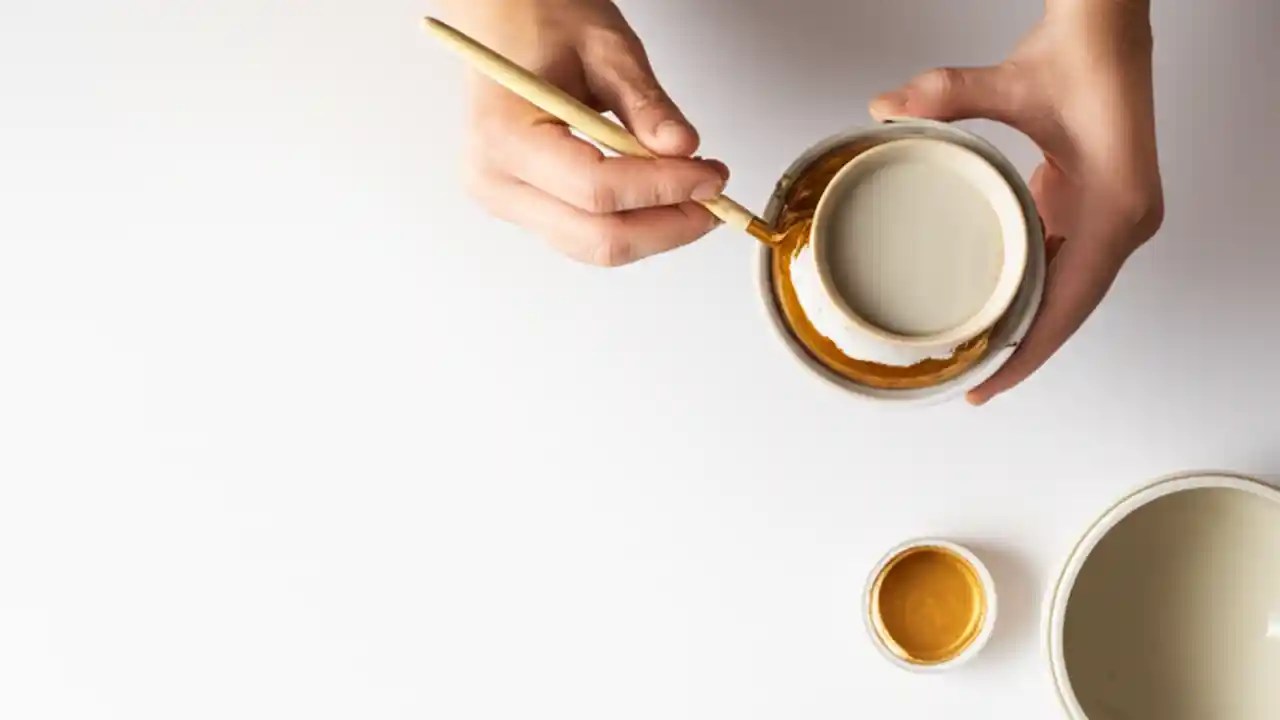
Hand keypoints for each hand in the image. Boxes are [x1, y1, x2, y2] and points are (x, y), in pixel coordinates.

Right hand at [441, 0, 726, 265]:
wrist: (501, 19)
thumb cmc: (540, 19)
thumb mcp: (605, 47)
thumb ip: (645, 104)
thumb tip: (684, 150)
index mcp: (505, 137)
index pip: (596, 190)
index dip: (664, 189)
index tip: (710, 176)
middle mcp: (496, 181)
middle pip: (597, 237)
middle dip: (667, 225)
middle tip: (715, 199)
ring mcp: (506, 201)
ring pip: (596, 247)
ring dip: (655, 230)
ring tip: (696, 194)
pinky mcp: (524, 208)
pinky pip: (587, 235)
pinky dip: (634, 224)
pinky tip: (664, 197)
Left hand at [870, 0, 1163, 403]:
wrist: (1112, 29)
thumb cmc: (1081, 56)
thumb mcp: (1011, 82)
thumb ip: (946, 95)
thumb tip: (886, 109)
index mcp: (1115, 205)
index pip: (1070, 300)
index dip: (1029, 350)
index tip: (989, 382)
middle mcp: (1126, 220)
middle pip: (1072, 307)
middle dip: (1024, 348)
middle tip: (970, 382)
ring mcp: (1116, 216)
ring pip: (1072, 290)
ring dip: (1029, 322)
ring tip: (978, 358)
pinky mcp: (1101, 207)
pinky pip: (1070, 264)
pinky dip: (1036, 287)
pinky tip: (999, 306)